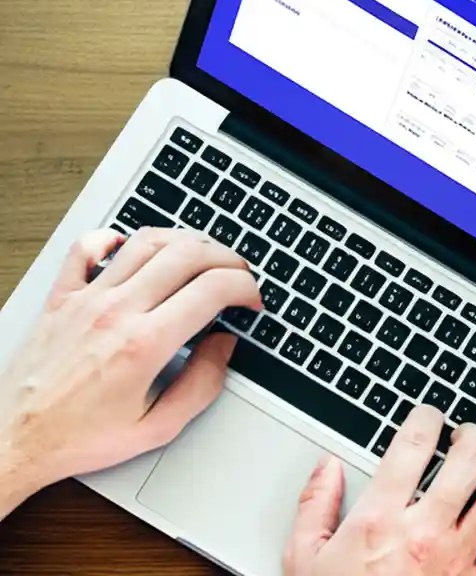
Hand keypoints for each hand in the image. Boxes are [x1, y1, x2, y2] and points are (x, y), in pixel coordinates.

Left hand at [0, 228, 260, 515]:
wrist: (14, 439)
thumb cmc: (77, 438)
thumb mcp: (156, 428)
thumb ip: (201, 385)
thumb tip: (224, 347)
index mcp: (145, 344)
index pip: (213, 288)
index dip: (246, 288)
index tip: (251, 301)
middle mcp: (116, 311)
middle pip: (188, 253)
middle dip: (227, 258)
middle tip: (238, 275)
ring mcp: (86, 298)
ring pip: (146, 241)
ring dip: (184, 241)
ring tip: (199, 258)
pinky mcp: (60, 297)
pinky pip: (86, 247)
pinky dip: (113, 238)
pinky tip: (129, 249)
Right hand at [286, 407, 475, 575]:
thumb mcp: (304, 558)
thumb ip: (315, 507)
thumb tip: (327, 468)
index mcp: (379, 519)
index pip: (414, 443)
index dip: (426, 416)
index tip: (429, 415)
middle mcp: (424, 533)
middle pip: (469, 460)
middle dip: (474, 435)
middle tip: (470, 434)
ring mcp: (457, 560)